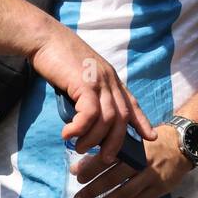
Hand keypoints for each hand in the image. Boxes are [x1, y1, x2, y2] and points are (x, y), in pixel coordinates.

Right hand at [28, 23, 155, 166]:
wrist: (47, 39)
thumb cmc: (60, 59)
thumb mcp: (82, 78)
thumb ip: (89, 95)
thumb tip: (86, 121)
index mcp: (111, 79)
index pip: (132, 102)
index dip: (142, 121)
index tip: (150, 137)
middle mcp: (109, 80)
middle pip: (122, 117)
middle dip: (116, 142)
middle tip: (105, 158)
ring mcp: (99, 81)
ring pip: (108, 119)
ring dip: (93, 139)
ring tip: (78, 147)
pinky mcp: (84, 82)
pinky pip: (90, 113)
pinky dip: (80, 128)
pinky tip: (67, 134)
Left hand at [72, 122, 188, 197]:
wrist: (183, 144)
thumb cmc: (153, 141)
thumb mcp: (135, 138)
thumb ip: (113, 149)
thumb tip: (83, 161)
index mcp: (135, 145)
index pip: (109, 156)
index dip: (91, 165)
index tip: (75, 172)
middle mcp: (142, 161)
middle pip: (114, 177)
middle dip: (93, 188)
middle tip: (78, 196)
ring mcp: (151, 176)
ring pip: (124, 192)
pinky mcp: (158, 189)